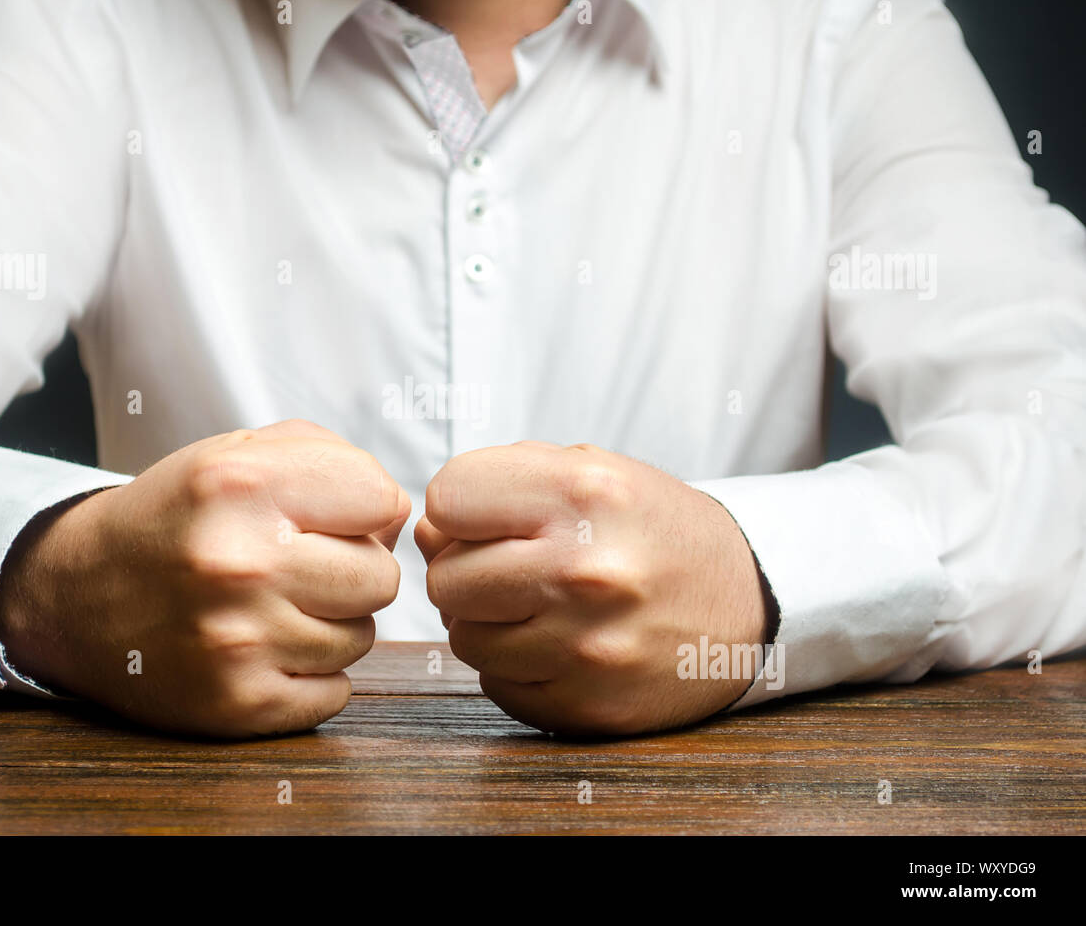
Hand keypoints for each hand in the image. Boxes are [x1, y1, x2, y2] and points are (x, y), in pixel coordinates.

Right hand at [0, 419, 409, 736]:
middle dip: (353, 569)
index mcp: (241, 485)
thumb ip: (331, 459)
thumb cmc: (178, 518)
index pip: (383, 499)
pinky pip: (335, 693)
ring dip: (332, 623)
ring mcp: (237, 640)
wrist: (74, 594)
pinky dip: (312, 675)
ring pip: (362, 637)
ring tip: (276, 605)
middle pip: (382, 577)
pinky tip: (266, 649)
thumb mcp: (236, 454)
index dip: (366, 509)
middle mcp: (238, 562)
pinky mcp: (236, 703)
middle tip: (303, 566)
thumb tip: (399, 515)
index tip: (332, 516)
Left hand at [415, 441, 768, 735]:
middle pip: (446, 577)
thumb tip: (424, 532)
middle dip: (466, 569)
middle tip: (510, 566)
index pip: (448, 498)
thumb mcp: (592, 472)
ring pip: (464, 638)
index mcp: (584, 495)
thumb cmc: (653, 528)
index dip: (460, 507)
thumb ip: (501, 483)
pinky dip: (515, 665)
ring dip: (486, 621)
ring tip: (536, 603)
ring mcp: (587, 645)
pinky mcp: (589, 703)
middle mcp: (585, 570)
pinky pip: (498, 684)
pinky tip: (559, 642)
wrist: (751, 602)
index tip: (489, 516)